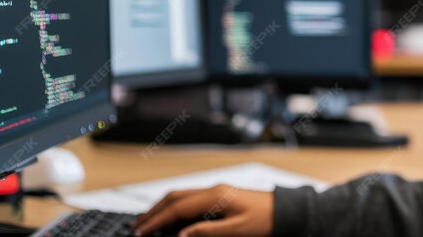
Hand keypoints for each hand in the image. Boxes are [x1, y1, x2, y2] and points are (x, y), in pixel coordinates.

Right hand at [132, 185, 274, 236]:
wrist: (285, 210)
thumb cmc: (265, 220)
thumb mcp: (237, 231)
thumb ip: (207, 232)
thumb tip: (180, 236)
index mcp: (215, 195)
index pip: (177, 208)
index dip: (157, 220)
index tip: (141, 232)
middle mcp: (213, 190)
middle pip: (174, 197)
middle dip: (153, 212)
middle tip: (137, 227)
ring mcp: (216, 191)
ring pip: (180, 196)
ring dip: (162, 208)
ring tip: (148, 222)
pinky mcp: (220, 196)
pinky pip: (190, 199)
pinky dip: (174, 208)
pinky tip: (170, 218)